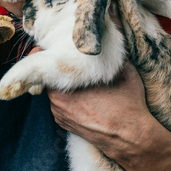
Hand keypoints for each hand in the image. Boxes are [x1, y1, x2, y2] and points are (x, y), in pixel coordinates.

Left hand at [38, 49, 170, 170]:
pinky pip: (58, 104)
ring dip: (60, 83)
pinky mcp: (64, 124)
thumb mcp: (125, 71)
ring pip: (52, 91)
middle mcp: (56, 101)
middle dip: (54, 67)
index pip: (39, 62)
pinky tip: (80, 93)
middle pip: (46, 76)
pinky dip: (65, 97)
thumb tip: (114, 31)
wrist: (132, 139)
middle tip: (66, 56)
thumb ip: (113, 52)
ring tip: (75, 75)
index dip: (43, 51)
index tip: (52, 45)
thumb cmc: (128, 105)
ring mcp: (59, 114)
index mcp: (65, 87)